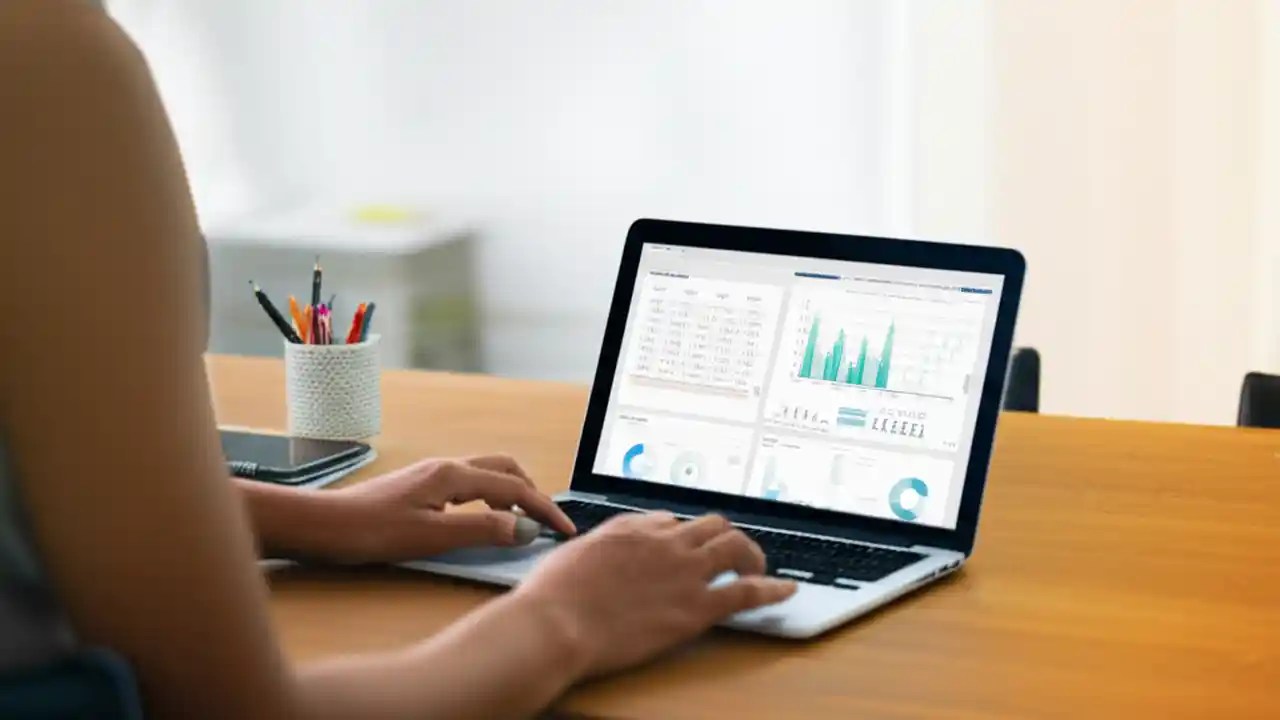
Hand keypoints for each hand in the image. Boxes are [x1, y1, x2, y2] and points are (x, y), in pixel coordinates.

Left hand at [323, 455, 575, 562]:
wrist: (321, 525)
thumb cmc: (370, 532)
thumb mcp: (431, 537)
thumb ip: (481, 531)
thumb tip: (524, 527)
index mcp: (453, 476)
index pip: (515, 489)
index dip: (544, 511)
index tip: (566, 532)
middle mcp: (446, 467)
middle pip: (505, 469)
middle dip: (532, 492)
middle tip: (546, 524)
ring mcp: (431, 475)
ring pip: (486, 474)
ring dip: (511, 493)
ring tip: (522, 523)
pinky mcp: (419, 487)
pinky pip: (468, 484)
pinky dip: (489, 498)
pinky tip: (482, 521)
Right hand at [513, 512, 796, 677]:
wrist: (555, 624)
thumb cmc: (551, 596)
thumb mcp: (571, 555)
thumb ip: (598, 547)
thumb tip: (607, 549)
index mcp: (631, 529)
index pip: (668, 521)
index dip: (680, 534)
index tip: (685, 546)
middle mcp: (663, 542)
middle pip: (709, 525)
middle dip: (722, 536)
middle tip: (730, 553)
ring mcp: (683, 572)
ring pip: (734, 546)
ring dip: (750, 553)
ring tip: (758, 566)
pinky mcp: (696, 606)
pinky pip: (747, 591)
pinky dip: (772, 588)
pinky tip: (786, 590)